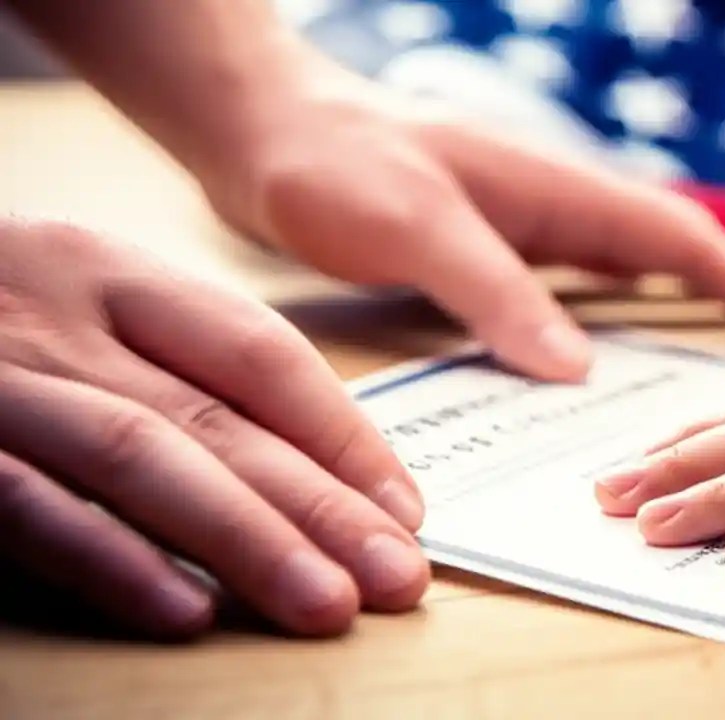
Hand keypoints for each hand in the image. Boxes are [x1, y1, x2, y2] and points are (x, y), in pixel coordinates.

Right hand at [0, 219, 428, 638]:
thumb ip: (176, 368)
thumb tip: (314, 469)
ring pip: (141, 460)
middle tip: (400, 578)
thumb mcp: (80, 304)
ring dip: (243, 539)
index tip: (407, 509)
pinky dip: (107, 560)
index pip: (260, 354)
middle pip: (220, 419)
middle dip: (320, 505)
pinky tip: (182, 614)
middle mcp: (61, 320)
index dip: (342, 435)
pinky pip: (23, 507)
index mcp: (115, 274)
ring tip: (328, 605)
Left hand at [196, 55, 724, 382]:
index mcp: (554, 190)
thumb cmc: (334, 164)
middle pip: (671, 246)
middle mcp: (552, 202)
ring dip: (689, 294)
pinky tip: (618, 331)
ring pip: (630, 261)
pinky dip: (622, 304)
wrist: (262, 127)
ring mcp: (523, 218)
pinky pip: (578, 276)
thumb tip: (582, 373)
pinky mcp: (488, 238)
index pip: (674, 236)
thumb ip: (498, 295)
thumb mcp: (417, 229)